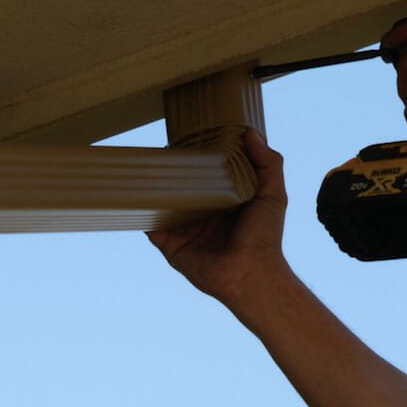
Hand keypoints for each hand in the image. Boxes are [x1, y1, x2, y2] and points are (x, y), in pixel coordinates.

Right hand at [147, 129, 292, 307]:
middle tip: (159, 149)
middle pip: (181, 187)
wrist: (251, 273)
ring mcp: (184, 229)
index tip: (187, 136)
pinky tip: (132, 194)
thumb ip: (268, 163)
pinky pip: (149, 225)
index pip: (206, 174)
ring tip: (140, 166)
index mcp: (225, 202)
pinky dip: (140, 211)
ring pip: (162, 203)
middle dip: (171, 171)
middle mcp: (203, 214)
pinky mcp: (170, 245)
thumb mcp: (273, 194)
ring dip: (151, 188)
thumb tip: (249, 132)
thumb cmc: (265, 236)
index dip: (198, 157)